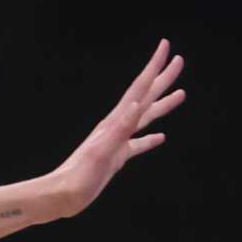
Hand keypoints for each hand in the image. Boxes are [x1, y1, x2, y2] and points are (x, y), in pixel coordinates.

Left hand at [44, 40, 184, 220]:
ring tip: (181, 93)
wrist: (60, 196)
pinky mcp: (116, 157)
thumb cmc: (78, 176)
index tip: (166, 46)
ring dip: (162, 104)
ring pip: (146, 118)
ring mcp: (117, 141)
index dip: (154, 67)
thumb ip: (120, 129)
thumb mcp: (101, 152)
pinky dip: (151, 139)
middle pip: (146, 96)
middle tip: (180, 60)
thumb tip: (137, 104)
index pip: (140, 89)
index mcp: (115, 122)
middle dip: (163, 78)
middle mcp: (117, 127)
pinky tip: (161, 137)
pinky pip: (138, 143)